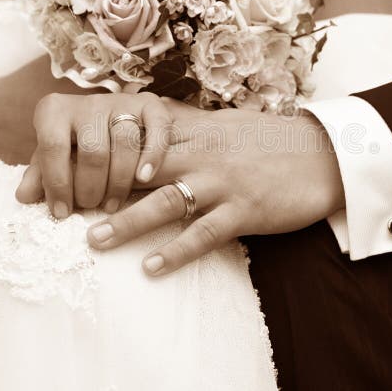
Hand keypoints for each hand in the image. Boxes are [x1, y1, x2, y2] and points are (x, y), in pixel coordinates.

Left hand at [15, 92, 172, 217]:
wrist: (112, 117)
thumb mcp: (54, 159)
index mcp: (54, 111)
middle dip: (90, 187)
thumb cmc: (76, 145)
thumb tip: (23, 196)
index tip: (62, 212)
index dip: (56, 183)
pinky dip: (152, 154)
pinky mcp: (150, 104)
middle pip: (92, 150)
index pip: (51, 147)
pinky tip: (144, 178)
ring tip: (111, 205)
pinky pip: (156, 127)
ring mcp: (120, 101)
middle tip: (90, 208)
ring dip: (119, 180)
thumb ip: (40, 176)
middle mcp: (86, 102)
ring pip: (124, 142)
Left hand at [87, 102, 345, 275]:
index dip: (103, 154)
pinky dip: (177, 250)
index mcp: (196, 133)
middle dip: (102, 187)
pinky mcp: (245, 209)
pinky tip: (153, 267)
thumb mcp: (228, 125)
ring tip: (96, 241)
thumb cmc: (273, 140)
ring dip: (129, 222)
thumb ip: (190, 131)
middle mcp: (203, 155)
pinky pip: (204, 233)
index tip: (72, 169)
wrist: (324, 152)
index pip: (139, 140)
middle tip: (66, 207)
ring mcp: (223, 182)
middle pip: (141, 169)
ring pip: (166, 201)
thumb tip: (156, 134)